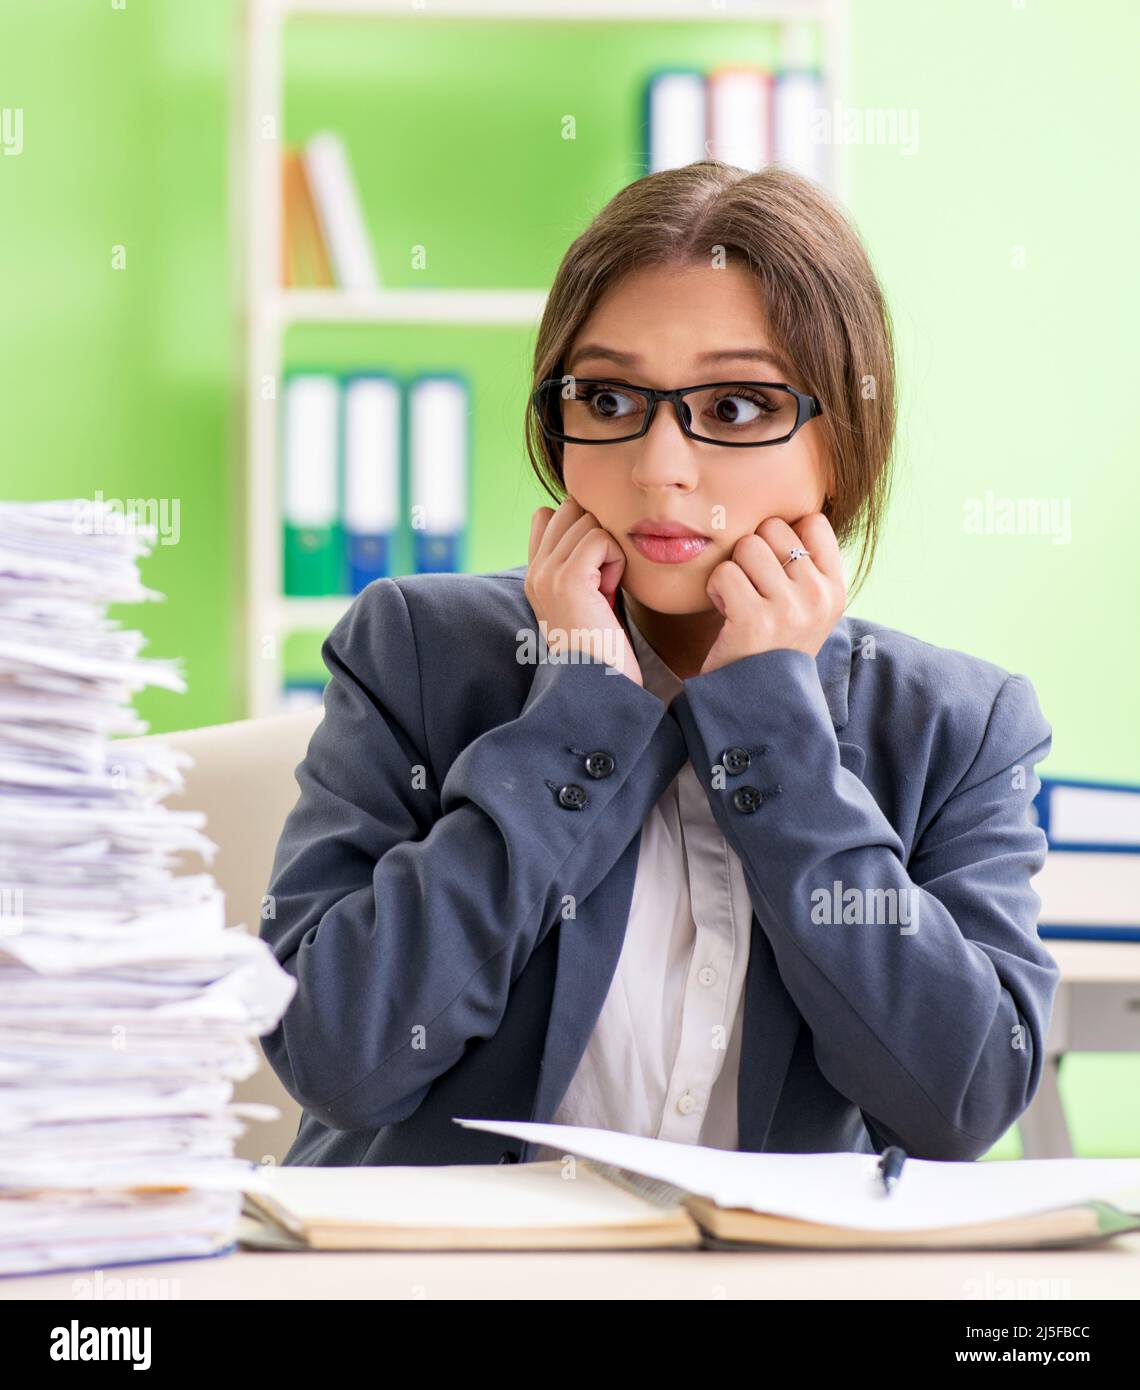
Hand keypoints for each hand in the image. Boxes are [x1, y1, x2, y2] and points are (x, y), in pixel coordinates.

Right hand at [525, 498, 644, 686]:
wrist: (601, 685)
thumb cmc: (606, 646)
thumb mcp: (589, 597)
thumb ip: (582, 563)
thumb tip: (589, 522)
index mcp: (535, 575)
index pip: (545, 515)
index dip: (578, 526)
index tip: (596, 565)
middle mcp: (535, 571)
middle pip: (571, 509)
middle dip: (598, 534)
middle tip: (605, 579)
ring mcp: (547, 574)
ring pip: (587, 520)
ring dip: (610, 550)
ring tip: (607, 589)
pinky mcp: (566, 579)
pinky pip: (600, 538)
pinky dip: (616, 560)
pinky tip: (611, 591)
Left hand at [699, 512, 845, 676]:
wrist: (756, 705)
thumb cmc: (770, 648)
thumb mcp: (804, 608)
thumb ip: (802, 565)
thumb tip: (786, 512)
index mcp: (835, 590)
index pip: (813, 521)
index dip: (782, 537)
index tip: (773, 570)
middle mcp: (819, 597)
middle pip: (772, 528)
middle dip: (752, 554)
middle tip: (750, 591)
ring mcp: (790, 608)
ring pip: (747, 545)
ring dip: (732, 572)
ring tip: (738, 603)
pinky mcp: (756, 620)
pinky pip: (725, 572)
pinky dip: (715, 590)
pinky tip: (726, 615)